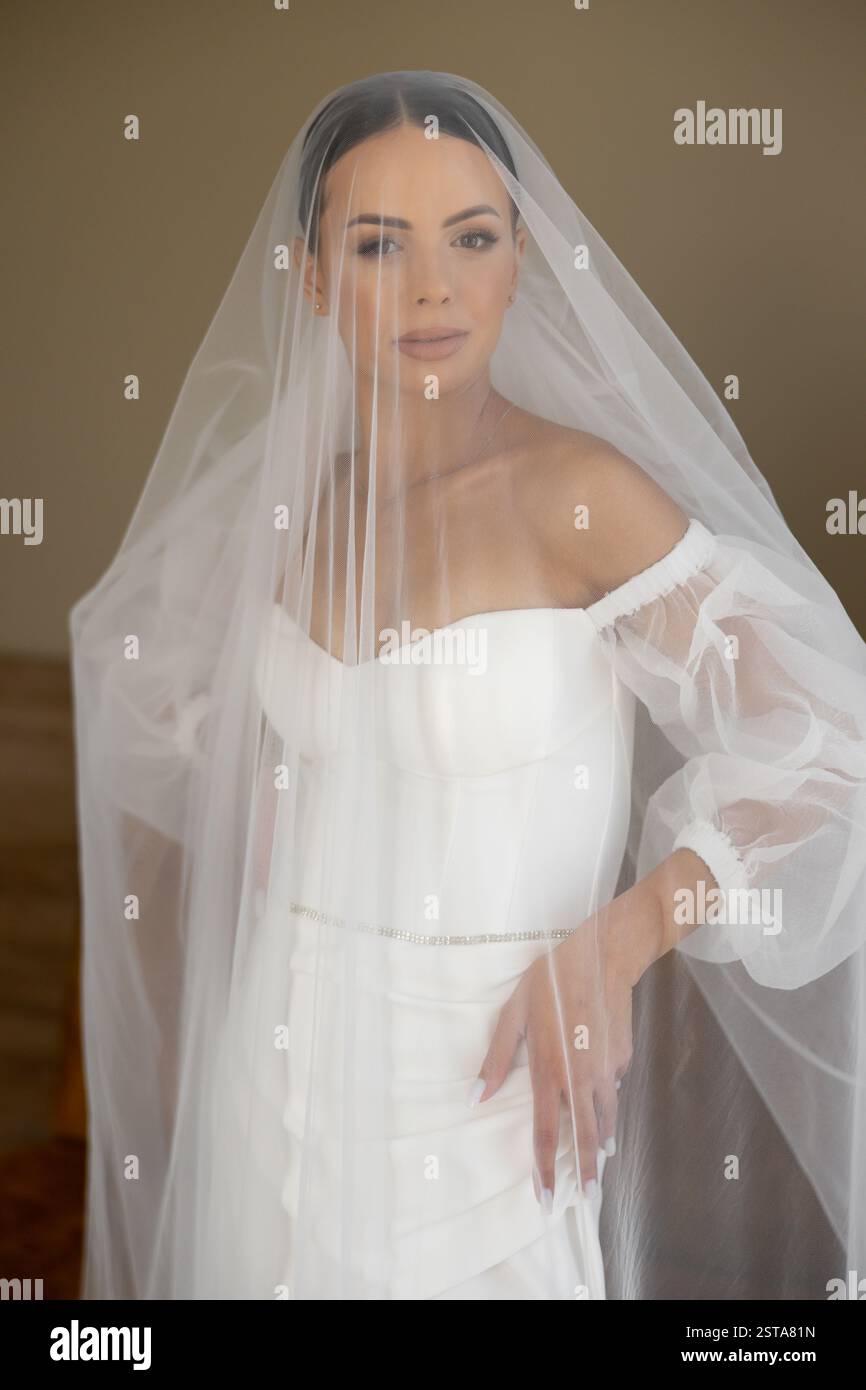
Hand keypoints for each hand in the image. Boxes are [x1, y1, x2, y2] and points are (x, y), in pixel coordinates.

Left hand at [470, 907, 643, 1205]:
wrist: (604, 957)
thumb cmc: (551, 981)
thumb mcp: (514, 1013)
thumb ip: (496, 1058)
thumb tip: (475, 1097)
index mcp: (550, 1070)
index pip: (545, 1132)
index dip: (544, 1168)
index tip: (547, 1197)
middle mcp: (580, 1078)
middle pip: (584, 1138)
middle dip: (584, 1173)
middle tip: (585, 1198)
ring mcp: (607, 1070)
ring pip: (605, 1118)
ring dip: (599, 1143)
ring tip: (596, 1163)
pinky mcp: (623, 1058)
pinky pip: (612, 1087)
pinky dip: (606, 1100)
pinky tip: (601, 1097)